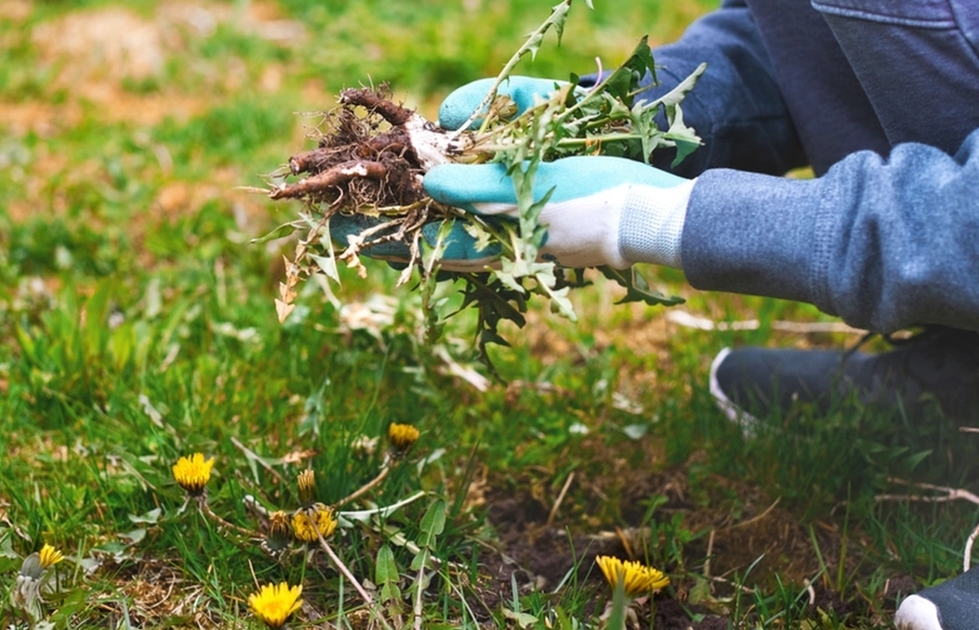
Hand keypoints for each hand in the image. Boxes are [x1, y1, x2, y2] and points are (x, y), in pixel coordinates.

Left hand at [328, 77, 694, 271]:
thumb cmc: (594, 203)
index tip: (334, 221)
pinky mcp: (525, 209)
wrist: (651, 213)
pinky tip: (434, 184)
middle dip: (384, 218)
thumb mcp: (532, 190)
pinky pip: (473, 206)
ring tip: (375, 197)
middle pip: (421, 230)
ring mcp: (505, 224)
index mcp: (486, 241)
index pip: (415, 240)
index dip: (374, 231)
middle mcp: (488, 236)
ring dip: (410, 206)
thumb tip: (429, 179)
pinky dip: (449, 195)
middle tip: (341, 207)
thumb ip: (478, 187)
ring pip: (443, 218)